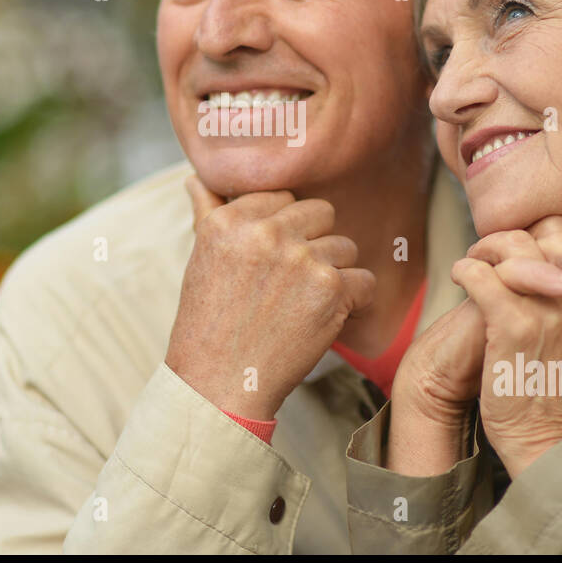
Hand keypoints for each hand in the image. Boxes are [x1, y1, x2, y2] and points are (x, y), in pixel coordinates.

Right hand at [165, 175, 375, 420]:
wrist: (220, 384)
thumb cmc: (208, 326)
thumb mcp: (200, 261)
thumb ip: (207, 213)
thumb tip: (196, 178)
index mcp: (230, 221)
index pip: (284, 198)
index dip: (287, 229)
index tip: (277, 259)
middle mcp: (265, 233)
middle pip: (321, 213)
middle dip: (316, 244)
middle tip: (296, 282)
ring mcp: (301, 259)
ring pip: (345, 246)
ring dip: (335, 275)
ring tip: (307, 305)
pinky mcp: (330, 289)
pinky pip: (365, 280)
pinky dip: (355, 303)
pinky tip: (327, 319)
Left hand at [387, 219, 561, 474]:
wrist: (551, 442)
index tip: (536, 241)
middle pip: (554, 230)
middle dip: (522, 234)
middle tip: (494, 248)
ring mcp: (550, 309)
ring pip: (514, 246)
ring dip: (488, 249)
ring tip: (475, 260)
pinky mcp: (513, 326)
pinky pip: (482, 276)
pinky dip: (466, 271)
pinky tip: (461, 277)